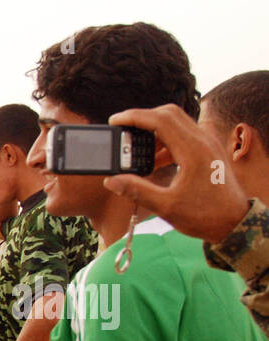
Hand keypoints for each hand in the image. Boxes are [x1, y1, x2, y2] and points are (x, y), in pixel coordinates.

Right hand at [103, 104, 251, 244]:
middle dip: (143, 119)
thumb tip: (112, 181)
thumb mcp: (166, 206)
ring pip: (177, 123)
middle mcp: (203, 140)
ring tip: (136, 150)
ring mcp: (207, 143)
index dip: (135, 117)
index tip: (116, 121)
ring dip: (154, 131)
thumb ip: (136, 190)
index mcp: (193, 150)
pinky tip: (154, 160)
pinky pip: (184, 135)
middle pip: (169, 114)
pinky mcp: (208, 150)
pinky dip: (165, 141)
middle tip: (123, 131)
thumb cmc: (205, 216)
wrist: (234, 221)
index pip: (161, 120)